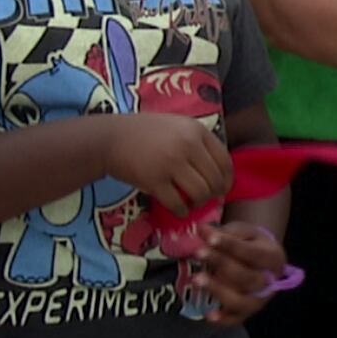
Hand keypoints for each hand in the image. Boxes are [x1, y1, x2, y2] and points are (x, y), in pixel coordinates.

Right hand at [101, 113, 233, 214]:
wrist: (108, 138)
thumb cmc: (144, 133)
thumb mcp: (177, 126)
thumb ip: (198, 142)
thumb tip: (220, 170)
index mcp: (197, 131)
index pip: (225, 161)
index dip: (228, 179)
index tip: (223, 188)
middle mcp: (188, 145)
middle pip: (215, 179)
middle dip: (214, 194)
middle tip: (206, 198)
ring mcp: (171, 163)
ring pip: (200, 193)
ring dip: (199, 203)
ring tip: (192, 203)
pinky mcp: (154, 180)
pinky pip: (178, 203)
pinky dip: (182, 210)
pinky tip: (179, 209)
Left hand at [191, 223, 290, 325]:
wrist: (260, 260)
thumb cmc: (250, 244)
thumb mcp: (243, 232)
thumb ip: (225, 232)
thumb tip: (202, 229)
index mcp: (273, 257)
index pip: (253, 253)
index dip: (231, 246)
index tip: (209, 238)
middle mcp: (270, 281)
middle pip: (247, 278)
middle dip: (221, 265)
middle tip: (198, 253)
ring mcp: (259, 299)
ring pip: (241, 301)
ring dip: (218, 290)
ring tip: (196, 279)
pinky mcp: (246, 313)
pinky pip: (235, 320)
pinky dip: (222, 319)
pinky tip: (208, 314)